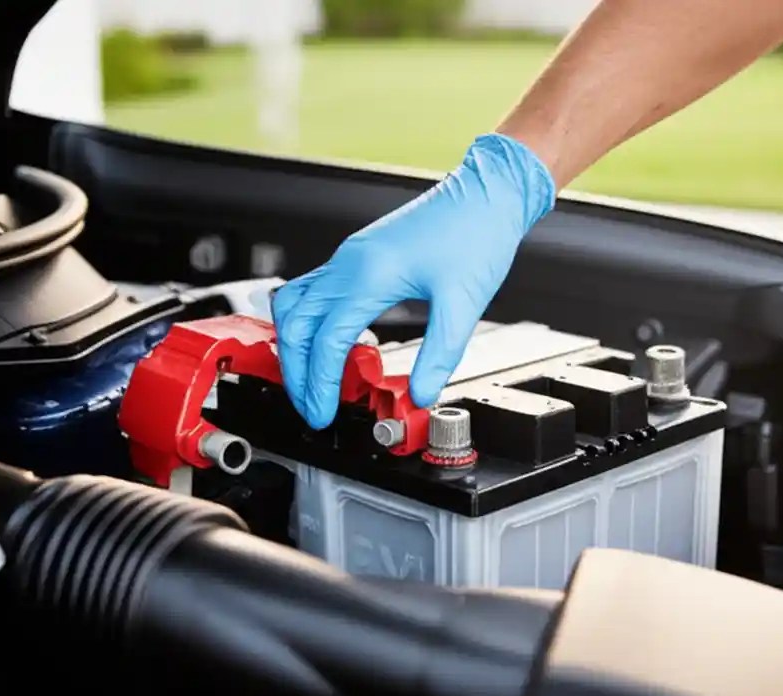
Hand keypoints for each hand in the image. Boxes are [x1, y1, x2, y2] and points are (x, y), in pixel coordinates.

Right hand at [272, 134, 555, 428]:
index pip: (325, 342)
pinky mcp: (357, 256)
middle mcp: (349, 264)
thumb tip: (422, 394)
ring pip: (295, 306)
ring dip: (295, 347)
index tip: (323, 414)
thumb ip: (439, 356)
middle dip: (296, 372)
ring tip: (314, 382)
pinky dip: (310, 324)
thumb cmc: (476, 234)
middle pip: (294, 326)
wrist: (488, 193)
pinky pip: (313, 292)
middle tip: (312, 407)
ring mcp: (348, 257)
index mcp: (369, 275)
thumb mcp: (463, 305)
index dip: (319, 384)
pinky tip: (333, 345)